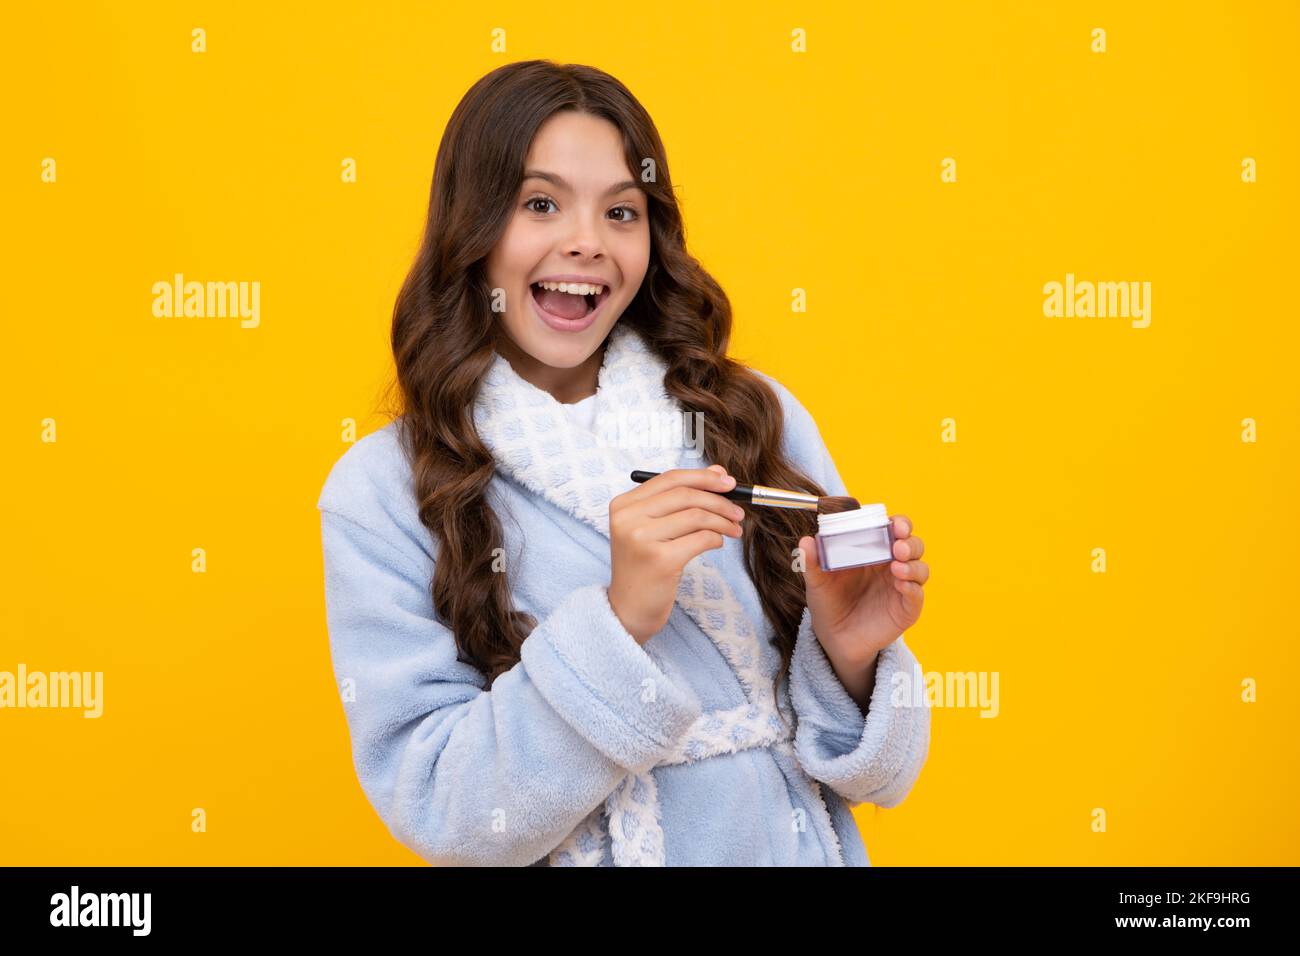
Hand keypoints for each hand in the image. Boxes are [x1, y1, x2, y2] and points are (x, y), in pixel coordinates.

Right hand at [607, 464, 744, 643]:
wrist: (628, 610)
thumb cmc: (644, 567)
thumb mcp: (653, 528)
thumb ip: (681, 498)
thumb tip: (718, 472)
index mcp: (623, 505)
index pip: (670, 478)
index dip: (703, 477)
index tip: (728, 482)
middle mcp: (628, 518)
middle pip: (685, 494)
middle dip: (719, 500)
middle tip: (738, 510)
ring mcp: (642, 539)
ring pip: (696, 516)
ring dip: (723, 521)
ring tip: (734, 529)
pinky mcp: (660, 560)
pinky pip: (701, 539)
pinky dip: (716, 538)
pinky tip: (718, 543)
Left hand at [796, 514, 927, 675]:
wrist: (833, 637)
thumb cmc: (829, 601)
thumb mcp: (817, 581)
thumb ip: (812, 561)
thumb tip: (805, 542)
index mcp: (874, 550)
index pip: (895, 529)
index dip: (899, 524)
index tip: (894, 524)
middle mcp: (892, 565)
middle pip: (913, 545)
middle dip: (909, 543)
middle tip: (898, 547)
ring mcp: (901, 586)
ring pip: (920, 569)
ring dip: (913, 565)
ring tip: (897, 568)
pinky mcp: (906, 608)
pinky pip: (916, 595)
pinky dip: (912, 588)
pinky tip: (900, 585)